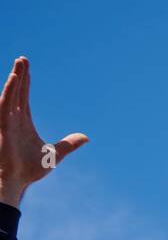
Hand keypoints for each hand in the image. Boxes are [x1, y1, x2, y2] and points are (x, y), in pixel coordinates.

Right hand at [0, 57, 88, 206]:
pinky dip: (10, 91)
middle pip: (17, 91)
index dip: (25, 82)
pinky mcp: (3, 125)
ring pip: (11, 94)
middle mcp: (13, 117)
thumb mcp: (55, 154)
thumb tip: (86, 137)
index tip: (26, 68)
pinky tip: (15, 79)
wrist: (18, 181)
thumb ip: (69, 144)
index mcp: (23, 121)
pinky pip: (5, 104)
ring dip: (15, 78)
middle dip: (20, 74)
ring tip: (20, 63)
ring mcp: (7, 120)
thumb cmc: (31, 169)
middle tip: (23, 58)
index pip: (23, 96)